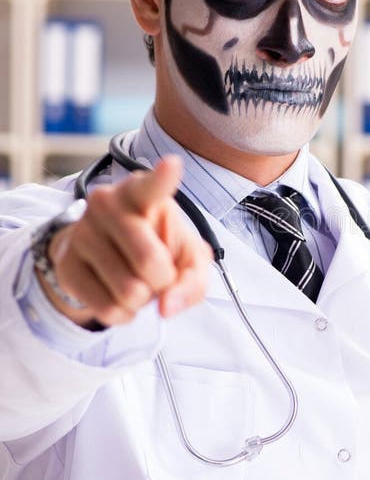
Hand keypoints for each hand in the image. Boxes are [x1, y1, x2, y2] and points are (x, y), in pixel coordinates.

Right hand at [40, 157, 211, 327]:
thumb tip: (167, 307)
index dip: (163, 178)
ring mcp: (82, 233)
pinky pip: (108, 308)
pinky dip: (125, 314)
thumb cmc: (158, 246)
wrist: (108, 253)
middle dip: (164, 281)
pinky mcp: (66, 265)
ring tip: (138, 281)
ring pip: (129, 291)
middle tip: (159, 273)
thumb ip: (193, 280)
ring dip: (144, 300)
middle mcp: (107, 204)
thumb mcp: (188, 257)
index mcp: (142, 192)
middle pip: (149, 261)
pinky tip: (120, 296)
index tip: (173, 165)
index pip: (152, 186)